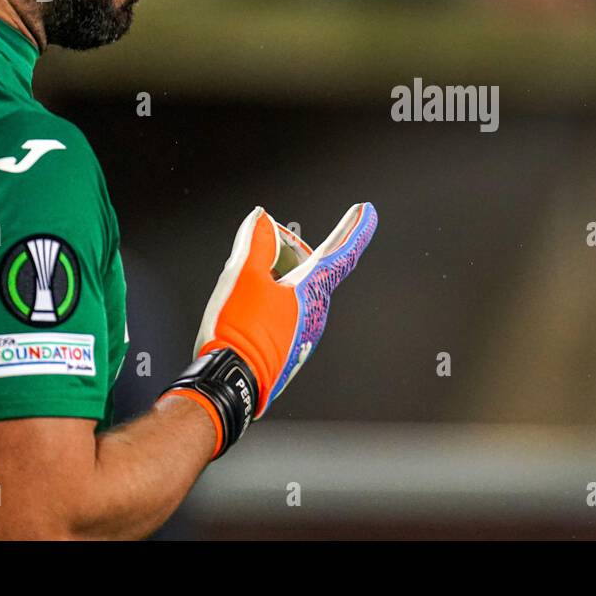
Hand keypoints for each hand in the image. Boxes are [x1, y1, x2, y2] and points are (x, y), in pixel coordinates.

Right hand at [161, 203, 376, 457]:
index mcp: (311, 290)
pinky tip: (248, 308)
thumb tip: (261, 217)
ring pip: (297, 293)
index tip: (367, 210)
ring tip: (249, 279)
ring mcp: (306, 334)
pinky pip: (288, 314)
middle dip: (292, 252)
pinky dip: (273, 301)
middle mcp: (316, 313)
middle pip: (312, 269)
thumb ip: (254, 242)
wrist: (229, 386)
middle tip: (268, 242)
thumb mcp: (241, 276)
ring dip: (278, 278)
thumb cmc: (239, 331)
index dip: (355, 227)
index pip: (341, 250)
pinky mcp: (292, 350)